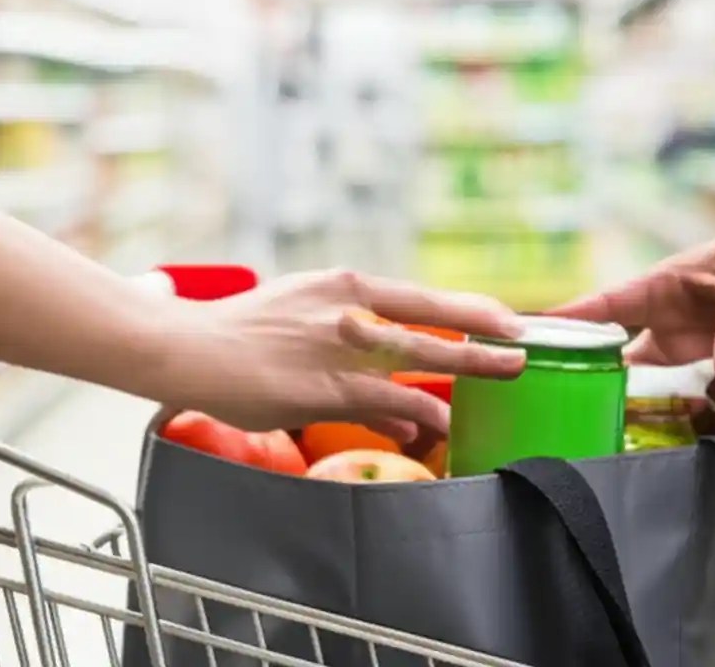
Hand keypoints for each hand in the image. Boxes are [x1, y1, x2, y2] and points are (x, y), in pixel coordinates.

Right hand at [147, 269, 525, 440]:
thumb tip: (390, 383)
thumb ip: (348, 342)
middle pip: (436, 321)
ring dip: (472, 371)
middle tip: (524, 345)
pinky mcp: (327, 389)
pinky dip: (419, 416)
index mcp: (345, 285)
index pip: (422, 297)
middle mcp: (351, 310)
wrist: (190, 346)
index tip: (505, 318)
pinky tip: (434, 429)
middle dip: (487, 335)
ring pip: (424, 361)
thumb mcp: (301, 313)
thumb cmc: (243, 331)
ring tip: (506, 377)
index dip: (470, 309)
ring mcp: (342, 349)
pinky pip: (390, 404)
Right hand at [552, 217, 714, 431]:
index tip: (528, 343)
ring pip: (670, 399)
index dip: (568, 326)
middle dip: (611, 393)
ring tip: (691, 425)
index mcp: (665, 289)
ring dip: (675, 416)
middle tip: (598, 420)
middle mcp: (676, 327)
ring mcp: (705, 356)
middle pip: (625, 367)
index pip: (606, 308)